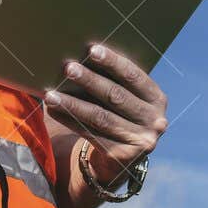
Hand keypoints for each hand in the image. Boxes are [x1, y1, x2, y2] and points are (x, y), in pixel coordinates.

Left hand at [44, 44, 167, 186]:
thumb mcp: (123, 98)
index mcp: (156, 98)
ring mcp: (142, 141)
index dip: (113, 62)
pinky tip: (53, 110)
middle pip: (116, 96)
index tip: (92, 49)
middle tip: (68, 68)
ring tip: (51, 93)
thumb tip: (79, 55)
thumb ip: (112, 80)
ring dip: (73, 103)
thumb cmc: (115, 114)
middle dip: (90, 80)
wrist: (120, 157)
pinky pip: (92, 135)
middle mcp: (155, 120)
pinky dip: (70, 121)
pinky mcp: (124, 157)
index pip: (134, 76)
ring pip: (101, 117)